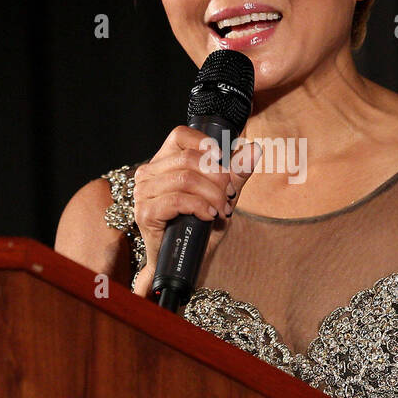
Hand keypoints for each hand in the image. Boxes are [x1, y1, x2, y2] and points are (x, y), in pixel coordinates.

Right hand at [131, 126, 261, 280]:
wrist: (186, 262)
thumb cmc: (200, 228)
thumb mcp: (223, 196)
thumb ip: (236, 173)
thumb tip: (254, 149)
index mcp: (164, 162)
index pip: (180, 135)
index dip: (205, 144)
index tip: (223, 162)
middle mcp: (149, 173)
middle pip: (189, 158)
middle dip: (217, 178)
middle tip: (228, 197)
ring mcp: (143, 193)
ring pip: (185, 179)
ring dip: (211, 195)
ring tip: (221, 210)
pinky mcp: (145, 213)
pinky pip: (177, 200)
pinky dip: (199, 206)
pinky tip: (209, 216)